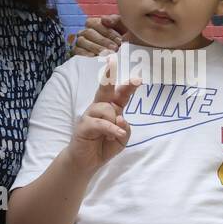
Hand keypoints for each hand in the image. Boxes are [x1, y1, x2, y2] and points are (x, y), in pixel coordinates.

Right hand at [66, 54, 139, 170]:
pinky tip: (116, 134)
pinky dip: (111, 129)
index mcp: (111, 108)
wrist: (86, 162)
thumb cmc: (104, 146)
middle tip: (112, 60)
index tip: (138, 78)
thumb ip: (125, 128)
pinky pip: (101, 123)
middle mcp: (100, 107)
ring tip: (111, 137)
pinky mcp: (84, 125)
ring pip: (108, 110)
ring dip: (114, 124)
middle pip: (105, 88)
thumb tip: (120, 118)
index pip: (121, 94)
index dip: (129, 86)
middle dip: (109, 74)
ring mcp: (90, 114)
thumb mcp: (122, 139)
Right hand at [74, 12, 126, 56]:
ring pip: (82, 41)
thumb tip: (104, 19)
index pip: (96, 24)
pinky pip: (77, 51)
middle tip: (115, 48)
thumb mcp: (122, 27)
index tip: (119, 40)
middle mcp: (85, 31)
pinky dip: (85, 54)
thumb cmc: (121, 39)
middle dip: (103, 41)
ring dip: (96, 47)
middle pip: (89, 32)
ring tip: (107, 54)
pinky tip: (95, 57)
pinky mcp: (77, 52)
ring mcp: (80, 42)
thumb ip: (115, 20)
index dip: (108, 32)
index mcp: (94, 23)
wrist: (124, 55)